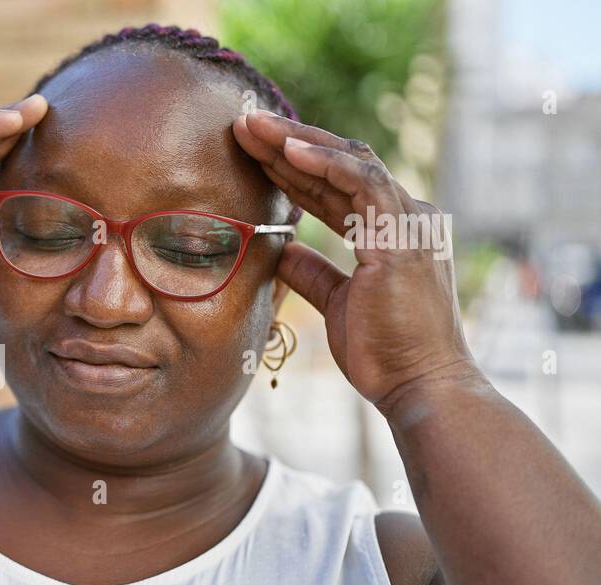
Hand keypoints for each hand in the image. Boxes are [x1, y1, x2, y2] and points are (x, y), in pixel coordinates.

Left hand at [233, 109, 482, 412]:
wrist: (419, 385)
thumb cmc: (384, 352)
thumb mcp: (336, 304)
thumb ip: (314, 273)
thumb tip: (282, 252)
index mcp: (391, 232)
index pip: (336, 187)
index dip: (292, 168)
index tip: (250, 152)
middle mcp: (405, 218)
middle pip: (341, 163)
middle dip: (289, 142)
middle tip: (243, 122)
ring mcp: (408, 222)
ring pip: (351, 160)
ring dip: (298, 141)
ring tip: (253, 125)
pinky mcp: (402, 236)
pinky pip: (362, 182)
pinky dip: (324, 162)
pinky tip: (287, 150)